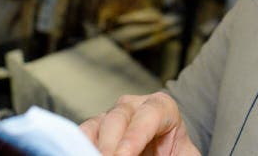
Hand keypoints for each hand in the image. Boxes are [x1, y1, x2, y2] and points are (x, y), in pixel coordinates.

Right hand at [79, 92, 199, 155]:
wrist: (165, 152)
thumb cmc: (176, 152)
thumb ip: (176, 155)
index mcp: (162, 106)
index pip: (151, 114)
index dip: (136, 136)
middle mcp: (134, 106)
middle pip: (118, 118)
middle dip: (111, 145)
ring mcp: (112, 115)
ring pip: (97, 124)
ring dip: (92, 145)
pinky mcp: (95, 129)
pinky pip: (83, 134)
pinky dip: (80, 146)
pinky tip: (83, 154)